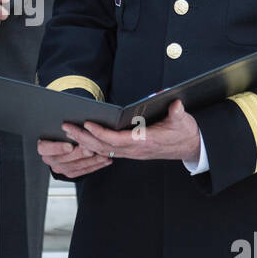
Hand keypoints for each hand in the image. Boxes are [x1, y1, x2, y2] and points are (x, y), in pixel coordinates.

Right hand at [38, 135, 112, 178]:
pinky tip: (104, 161)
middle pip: (65, 158)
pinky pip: (84, 170)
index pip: (46, 148)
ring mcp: (60, 168)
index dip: (58, 148)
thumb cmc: (56, 135)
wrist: (55, 149)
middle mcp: (50, 160)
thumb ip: (63, 130)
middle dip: (80, 153)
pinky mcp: (70, 173)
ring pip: (77, 165)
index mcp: (44, 148)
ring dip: (92, 160)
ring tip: (102, 154)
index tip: (69, 145)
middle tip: (91, 149)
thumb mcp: (55, 130)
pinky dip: (96, 165)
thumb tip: (71, 127)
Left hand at [61, 99, 200, 162]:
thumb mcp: (183, 121)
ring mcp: (132, 152)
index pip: (117, 139)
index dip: (101, 133)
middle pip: (103, 146)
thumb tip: (175, 104)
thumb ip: (177, 113)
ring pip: (103, 150)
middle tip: (66, 127)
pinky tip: (83, 140)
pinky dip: (93, 146)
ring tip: (69, 132)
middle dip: (83, 137)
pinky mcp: (131, 152)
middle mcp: (135, 150)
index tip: (87, 124)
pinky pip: (108, 151)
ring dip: (85, 142)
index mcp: (145, 141)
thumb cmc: (184, 132)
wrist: (190, 147)